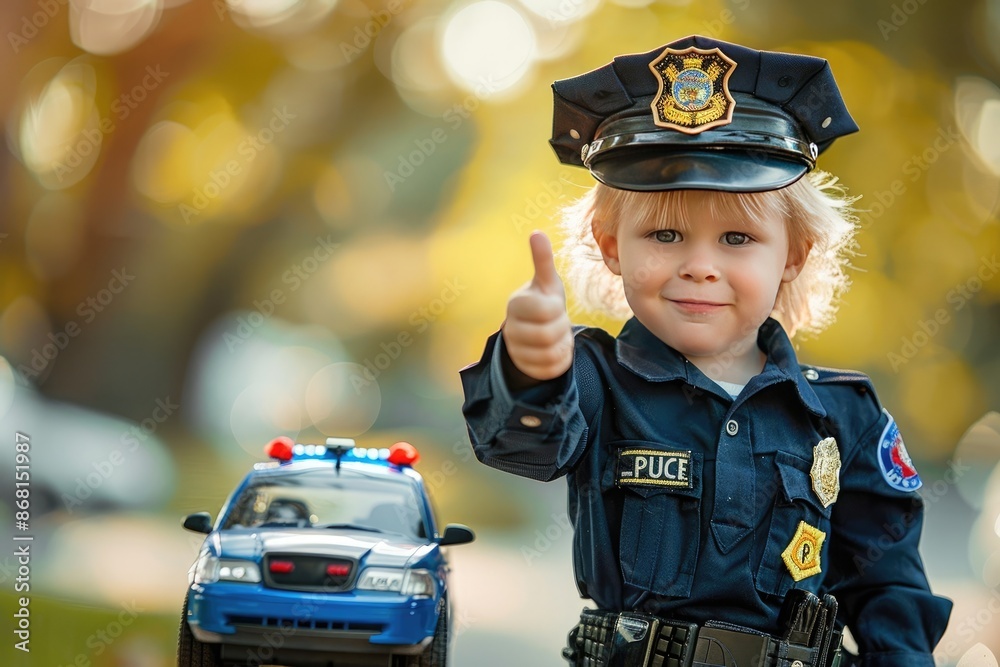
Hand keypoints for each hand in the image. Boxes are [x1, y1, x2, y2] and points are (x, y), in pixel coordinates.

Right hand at [502, 231, 573, 380]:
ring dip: (562, 344)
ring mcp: (515, 350)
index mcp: (516, 304)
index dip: (557, 310)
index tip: (555, 307)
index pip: (545, 310)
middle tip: (559, 323)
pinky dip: (560, 360)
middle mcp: (510, 328)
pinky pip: (550, 369)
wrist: (535, 331)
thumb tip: (537, 233)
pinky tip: (554, 350)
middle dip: (561, 329)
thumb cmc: (543, 301)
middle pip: (548, 335)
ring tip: (556, 335)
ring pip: (550, 354)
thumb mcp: (547, 282)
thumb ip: (542, 260)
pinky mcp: (525, 369)